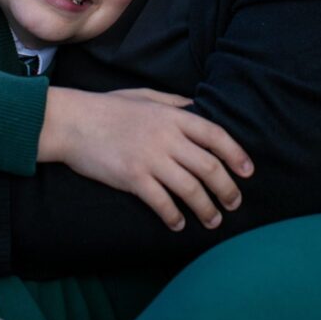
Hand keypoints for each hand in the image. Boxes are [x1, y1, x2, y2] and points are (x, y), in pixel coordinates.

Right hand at [38, 87, 253, 231]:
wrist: (72, 122)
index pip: (216, 135)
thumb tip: (197, 108)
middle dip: (227, 189)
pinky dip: (174, 217)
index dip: (236, 154)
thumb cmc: (108, 107)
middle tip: (234, 204)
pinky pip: (162, 203)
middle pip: (209, 167)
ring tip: (213, 220)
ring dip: (206, 209)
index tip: (248, 172)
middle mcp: (167, 137)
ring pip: (191, 189)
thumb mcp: (145, 95)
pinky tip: (178, 224)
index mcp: (173, 116)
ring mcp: (150, 158)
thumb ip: (174, 103)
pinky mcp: (133, 178)